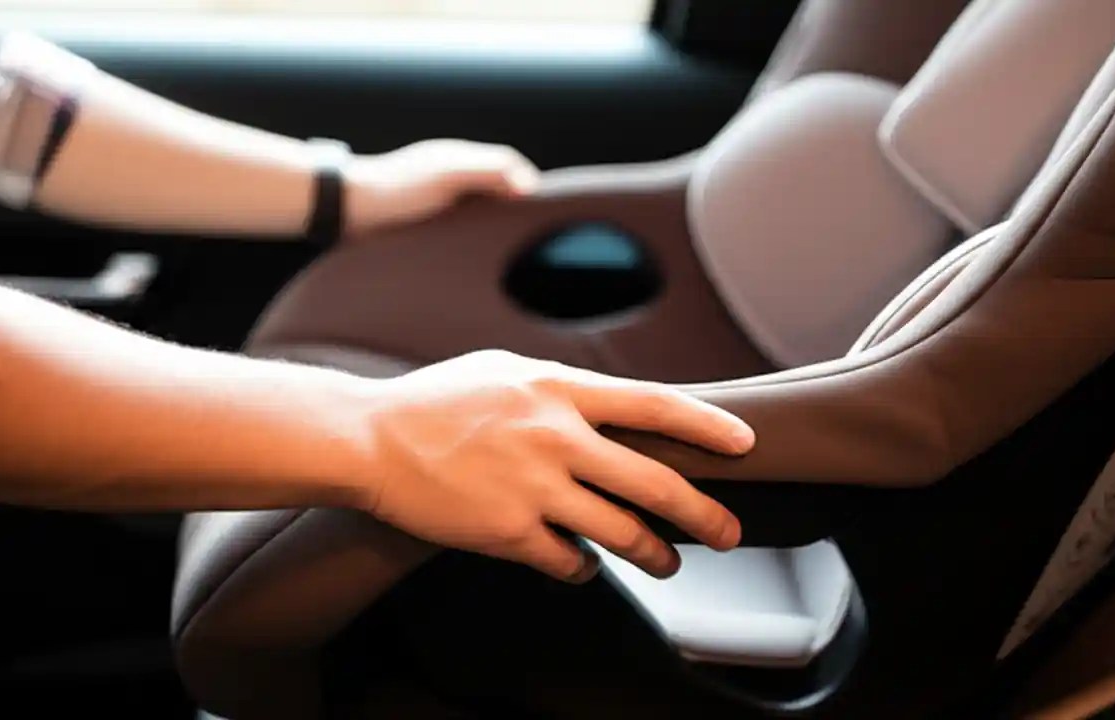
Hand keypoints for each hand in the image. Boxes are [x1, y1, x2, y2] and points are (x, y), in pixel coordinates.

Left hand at [344, 139, 539, 233]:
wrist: (346, 209)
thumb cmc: (394, 191)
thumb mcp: (447, 177)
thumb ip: (488, 172)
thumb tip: (528, 185)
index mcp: (458, 157)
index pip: (507, 164)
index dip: (527, 184)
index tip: (542, 211)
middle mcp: (448, 172)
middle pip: (494, 183)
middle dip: (513, 202)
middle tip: (528, 230)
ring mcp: (435, 194)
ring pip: (476, 204)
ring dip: (492, 220)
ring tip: (504, 243)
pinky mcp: (422, 215)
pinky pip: (458, 221)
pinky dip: (472, 231)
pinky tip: (471, 249)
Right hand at [354, 350, 753, 582]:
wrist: (370, 439)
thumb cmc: (437, 400)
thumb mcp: (506, 369)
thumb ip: (562, 386)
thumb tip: (613, 406)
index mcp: (558, 389)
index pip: (654, 405)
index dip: (707, 428)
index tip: (744, 446)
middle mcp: (555, 437)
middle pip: (654, 483)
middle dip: (704, 514)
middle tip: (730, 532)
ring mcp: (533, 488)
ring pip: (622, 533)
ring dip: (656, 554)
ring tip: (669, 561)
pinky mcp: (508, 532)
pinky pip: (570, 562)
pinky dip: (585, 568)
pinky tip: (583, 564)